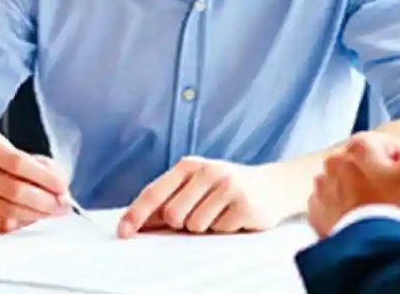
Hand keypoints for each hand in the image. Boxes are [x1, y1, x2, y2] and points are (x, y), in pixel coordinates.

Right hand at [0, 137, 71, 232]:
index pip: (17, 162)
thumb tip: (62, 192)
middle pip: (14, 190)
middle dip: (45, 200)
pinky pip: (1, 226)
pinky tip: (30, 217)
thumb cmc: (1, 170)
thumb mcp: (20, 158)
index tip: (62, 186)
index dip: (44, 176)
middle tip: (62, 205)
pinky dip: (22, 223)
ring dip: (37, 214)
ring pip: (9, 211)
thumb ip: (44, 169)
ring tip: (51, 212)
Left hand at [118, 157, 288, 237]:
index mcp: (189, 166)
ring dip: (206, 228)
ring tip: (221, 214)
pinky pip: (220, 231)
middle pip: (174, 215)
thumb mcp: (197, 187)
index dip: (137, 214)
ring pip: (196, 226)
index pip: (154, 192)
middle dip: (183, 224)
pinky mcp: (245, 204)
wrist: (275, 185)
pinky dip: (225, 230)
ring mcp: (228, 186)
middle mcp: (208, 171)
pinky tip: (236, 217)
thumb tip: (137, 224)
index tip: (124, 232)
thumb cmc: (227, 188)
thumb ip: (169, 201)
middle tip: (201, 215)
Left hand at [307, 86, 399, 241]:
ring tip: (376, 214)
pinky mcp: (315, 214)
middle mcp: (333, 163)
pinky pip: (328, 205)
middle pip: (361, 164)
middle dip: (375, 176)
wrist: (384, 254)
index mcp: (358, 146)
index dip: (397, 162)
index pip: (381, 146)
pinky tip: (358, 222)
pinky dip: (340, 211)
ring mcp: (322, 189)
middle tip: (393, 200)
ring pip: (343, 183)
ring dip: (357, 193)